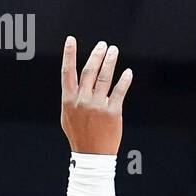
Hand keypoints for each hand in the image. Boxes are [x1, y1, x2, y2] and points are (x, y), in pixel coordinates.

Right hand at [60, 37, 131, 154]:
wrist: (91, 156)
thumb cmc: (79, 136)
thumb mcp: (68, 118)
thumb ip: (72, 99)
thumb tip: (76, 81)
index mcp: (69, 102)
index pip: (67, 74)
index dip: (68, 55)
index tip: (70, 40)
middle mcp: (82, 102)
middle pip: (89, 71)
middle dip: (96, 55)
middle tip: (103, 45)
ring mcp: (97, 106)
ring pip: (105, 77)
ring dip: (110, 61)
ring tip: (113, 51)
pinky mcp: (112, 112)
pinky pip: (119, 90)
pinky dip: (124, 79)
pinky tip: (127, 72)